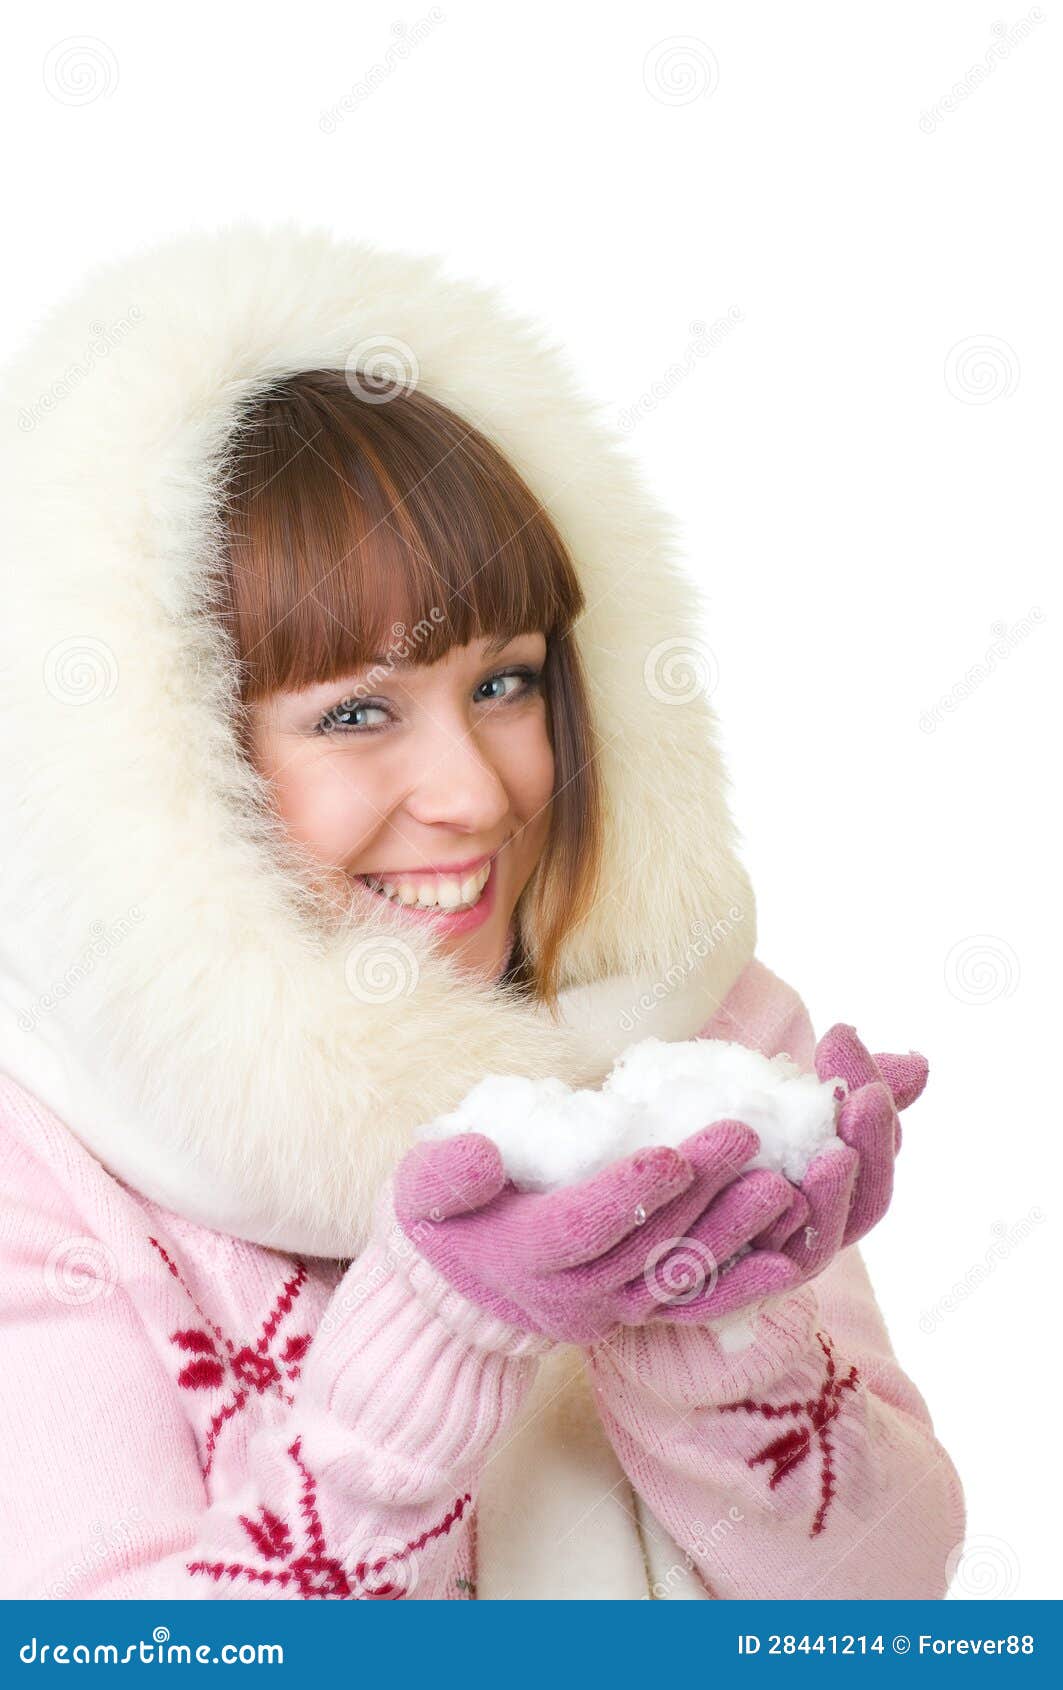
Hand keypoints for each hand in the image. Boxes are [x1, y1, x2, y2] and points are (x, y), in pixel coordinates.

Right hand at [392, 1120, 801, 1344]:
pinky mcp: (635, 1312)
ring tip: (781, 1183)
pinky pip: (694, 1303)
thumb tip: (480, 1154)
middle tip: (748, 1136)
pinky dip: (741, 1286)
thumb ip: (444, 1172)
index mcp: (522, 1254)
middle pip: (645, 1244)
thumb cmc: (442, 1217)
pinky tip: (787, 1259)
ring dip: (734, 1232)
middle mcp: (573, 1294)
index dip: (629, 1192)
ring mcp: (609, 1309)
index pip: (584, 1225)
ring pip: (679, 1273)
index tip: (673, 1152)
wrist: (453, 1292)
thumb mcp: (420, 1188)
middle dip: (699, 1192)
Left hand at [623, 1024, 927, 1322]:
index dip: (877, 1120)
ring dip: (832, 1200)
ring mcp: (758, 1273)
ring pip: (812, 1249)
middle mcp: (803, 1242)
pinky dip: (761, 1266)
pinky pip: (735, 1291)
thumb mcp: (766, 1110)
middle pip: (859, 1209)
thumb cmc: (701, 1152)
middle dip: (869, 1149)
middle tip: (863, 1097)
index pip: (873, 1167)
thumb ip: (838, 1087)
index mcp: (825, 1201)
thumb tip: (917, 1063)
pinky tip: (774, 1210)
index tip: (857, 1056)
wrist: (605, 1219)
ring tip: (834, 1153)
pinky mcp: (699, 1297)